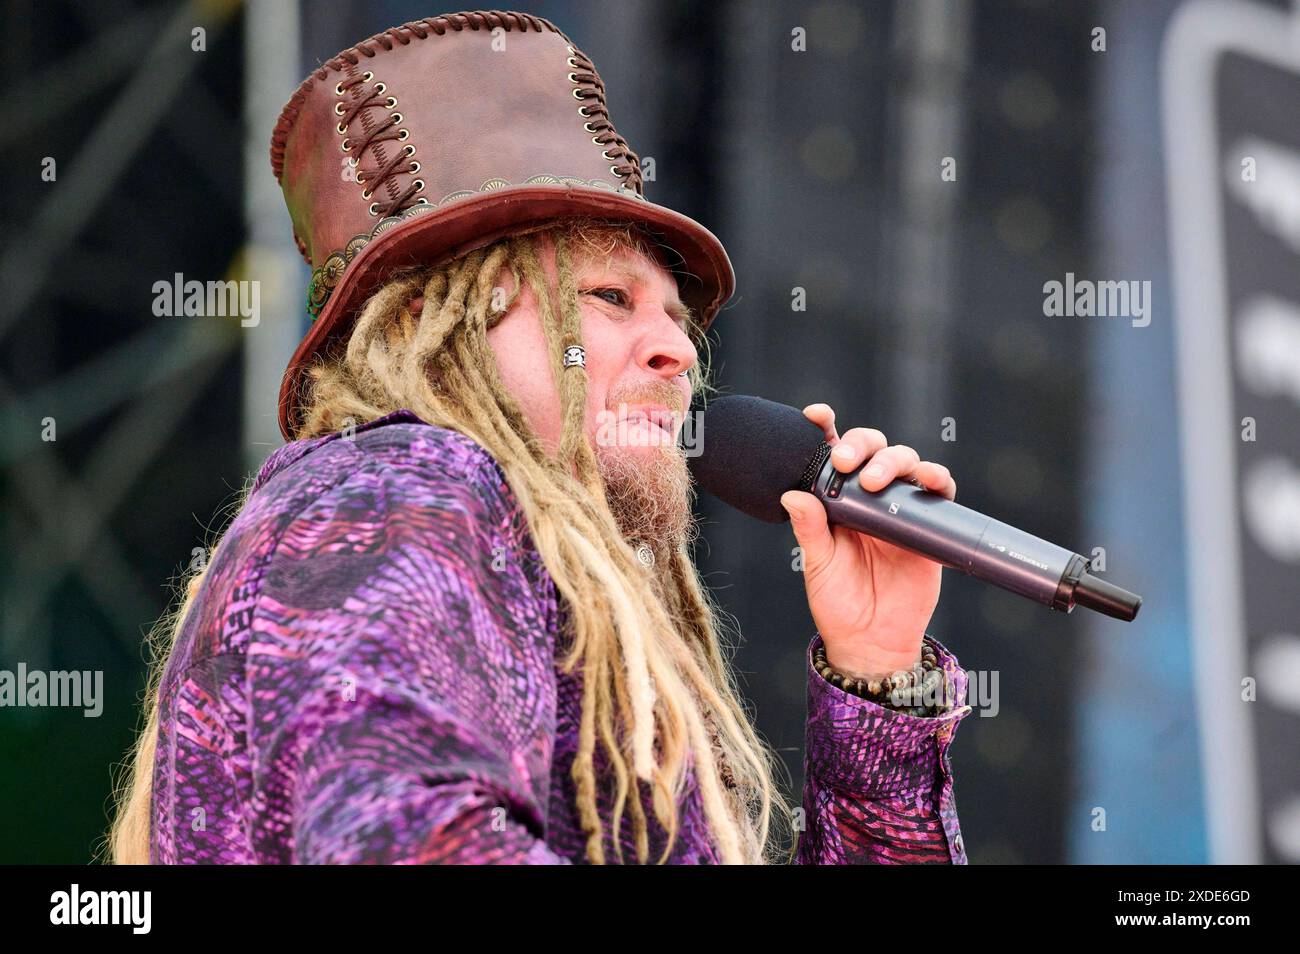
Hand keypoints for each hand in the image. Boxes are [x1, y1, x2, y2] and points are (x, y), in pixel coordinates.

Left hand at [780, 403, 957, 679]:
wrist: (872, 641)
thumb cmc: (839, 602)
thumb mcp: (817, 564)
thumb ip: (809, 529)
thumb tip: (792, 494)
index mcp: (836, 500)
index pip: (832, 455)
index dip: (826, 429)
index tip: (816, 415)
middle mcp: (869, 497)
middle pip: (873, 448)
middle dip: (861, 444)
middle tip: (847, 462)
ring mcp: (900, 508)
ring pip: (905, 462)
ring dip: (892, 460)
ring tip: (876, 483)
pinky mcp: (929, 525)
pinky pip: (938, 491)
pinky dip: (936, 479)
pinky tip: (927, 480)